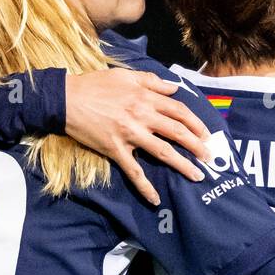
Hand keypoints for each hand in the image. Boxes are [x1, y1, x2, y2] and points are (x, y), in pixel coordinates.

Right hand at [65, 68, 212, 206]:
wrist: (65, 99)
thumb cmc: (95, 85)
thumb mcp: (125, 75)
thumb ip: (152, 81)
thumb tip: (174, 87)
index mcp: (146, 97)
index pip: (179, 110)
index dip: (196, 122)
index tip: (205, 133)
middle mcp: (142, 116)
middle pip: (178, 131)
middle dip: (197, 145)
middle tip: (209, 156)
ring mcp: (130, 134)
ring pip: (163, 152)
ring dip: (183, 165)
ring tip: (197, 175)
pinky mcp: (115, 150)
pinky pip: (133, 171)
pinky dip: (145, 187)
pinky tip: (155, 199)